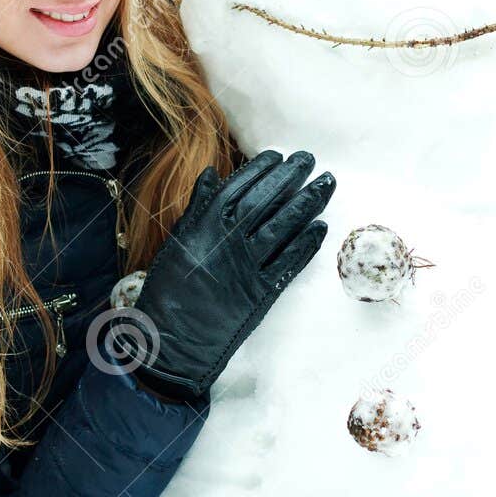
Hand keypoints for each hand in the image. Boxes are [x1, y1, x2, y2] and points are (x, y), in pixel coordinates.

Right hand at [127, 149, 334, 400]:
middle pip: (268, 200)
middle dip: (292, 177)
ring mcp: (248, 265)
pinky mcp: (262, 292)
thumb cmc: (168, 289)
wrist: (170, 340)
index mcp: (204, 224)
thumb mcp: (177, 241)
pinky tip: (321, 226)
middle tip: (310, 160)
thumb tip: (211, 174)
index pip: (240, 186)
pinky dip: (307, 243)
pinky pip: (290, 262)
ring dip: (309, 202)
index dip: (262, 169)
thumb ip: (197, 207)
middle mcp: (229, 239)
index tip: (279, 156)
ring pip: (285, 226)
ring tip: (326, 183)